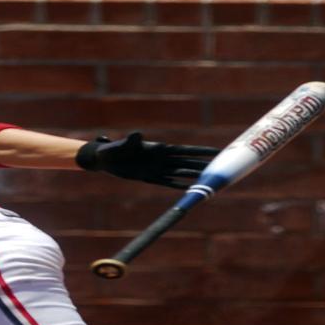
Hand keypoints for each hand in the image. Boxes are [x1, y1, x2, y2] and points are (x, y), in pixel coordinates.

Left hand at [75, 132, 219, 189]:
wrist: (103, 159)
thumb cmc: (111, 149)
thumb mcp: (121, 145)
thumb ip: (130, 141)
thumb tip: (136, 135)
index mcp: (159, 149)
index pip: (185, 151)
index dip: (200, 151)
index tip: (216, 152)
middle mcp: (161, 158)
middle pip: (187, 162)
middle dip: (203, 165)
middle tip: (221, 168)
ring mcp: (156, 168)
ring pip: (180, 173)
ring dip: (193, 176)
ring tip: (209, 180)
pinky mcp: (149, 177)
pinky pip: (167, 182)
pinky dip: (178, 185)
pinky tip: (188, 189)